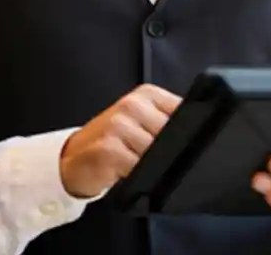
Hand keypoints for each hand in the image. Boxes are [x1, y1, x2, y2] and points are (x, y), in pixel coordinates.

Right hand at [59, 84, 180, 197]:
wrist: (72, 160)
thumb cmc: (111, 143)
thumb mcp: (141, 123)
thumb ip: (167, 123)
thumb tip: (199, 135)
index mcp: (146, 94)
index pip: (184, 111)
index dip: (187, 132)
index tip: (177, 143)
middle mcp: (132, 104)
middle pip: (173, 134)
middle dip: (169, 152)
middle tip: (151, 158)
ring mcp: (119, 124)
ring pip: (157, 153)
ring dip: (151, 166)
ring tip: (134, 163)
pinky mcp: (109, 148)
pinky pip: (139, 168)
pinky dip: (136, 175)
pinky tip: (123, 171)